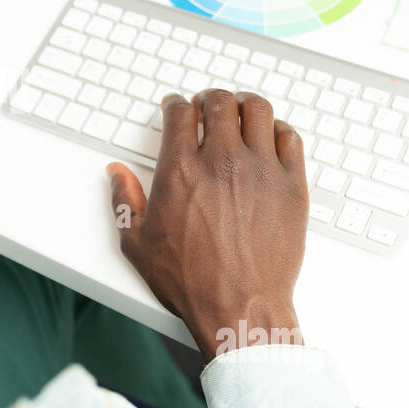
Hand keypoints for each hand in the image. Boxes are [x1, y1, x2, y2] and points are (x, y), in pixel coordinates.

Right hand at [106, 90, 308, 359]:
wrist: (240, 308)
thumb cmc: (191, 282)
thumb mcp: (139, 245)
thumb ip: (124, 201)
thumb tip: (117, 175)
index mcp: (181, 171)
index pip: (180, 113)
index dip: (175, 104)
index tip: (176, 107)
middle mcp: (222, 162)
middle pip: (219, 103)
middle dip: (209, 99)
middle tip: (208, 106)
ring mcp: (261, 171)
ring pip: (258, 109)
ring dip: (244, 105)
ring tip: (239, 113)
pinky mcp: (292, 186)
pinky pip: (290, 137)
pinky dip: (278, 130)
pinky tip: (270, 139)